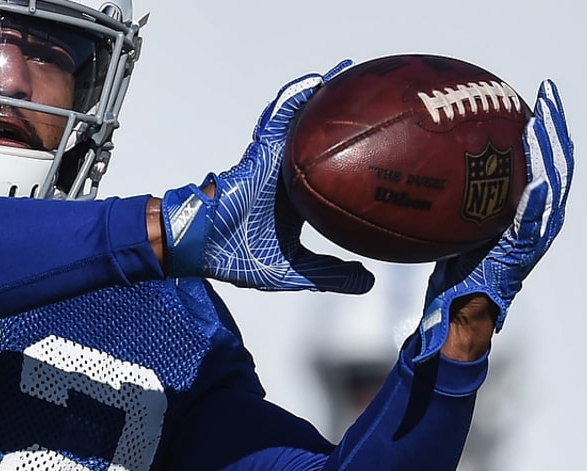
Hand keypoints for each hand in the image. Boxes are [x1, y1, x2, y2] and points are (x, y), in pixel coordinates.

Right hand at [159, 61, 373, 293]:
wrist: (201, 246)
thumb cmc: (237, 256)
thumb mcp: (294, 270)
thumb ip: (330, 274)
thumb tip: (369, 282)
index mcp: (299, 198)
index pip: (332, 174)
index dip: (356, 160)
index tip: (386, 150)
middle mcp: (289, 175)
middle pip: (320, 141)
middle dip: (343, 119)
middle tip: (374, 99)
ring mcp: (274, 162)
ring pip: (301, 124)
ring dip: (323, 98)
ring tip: (348, 73)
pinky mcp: (259, 153)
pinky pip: (280, 122)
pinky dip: (296, 101)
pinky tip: (316, 83)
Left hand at [416, 80, 572, 361]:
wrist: (457, 316)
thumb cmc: (449, 275)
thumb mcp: (449, 227)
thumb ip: (447, 199)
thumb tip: (410, 163)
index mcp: (520, 211)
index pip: (537, 159)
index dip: (541, 128)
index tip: (532, 95)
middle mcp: (533, 219)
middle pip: (553, 163)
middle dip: (553, 127)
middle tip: (548, 92)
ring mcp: (531, 236)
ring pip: (552, 185)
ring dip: (552, 151)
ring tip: (547, 119)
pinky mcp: (522, 254)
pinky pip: (532, 220)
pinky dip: (537, 196)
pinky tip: (534, 174)